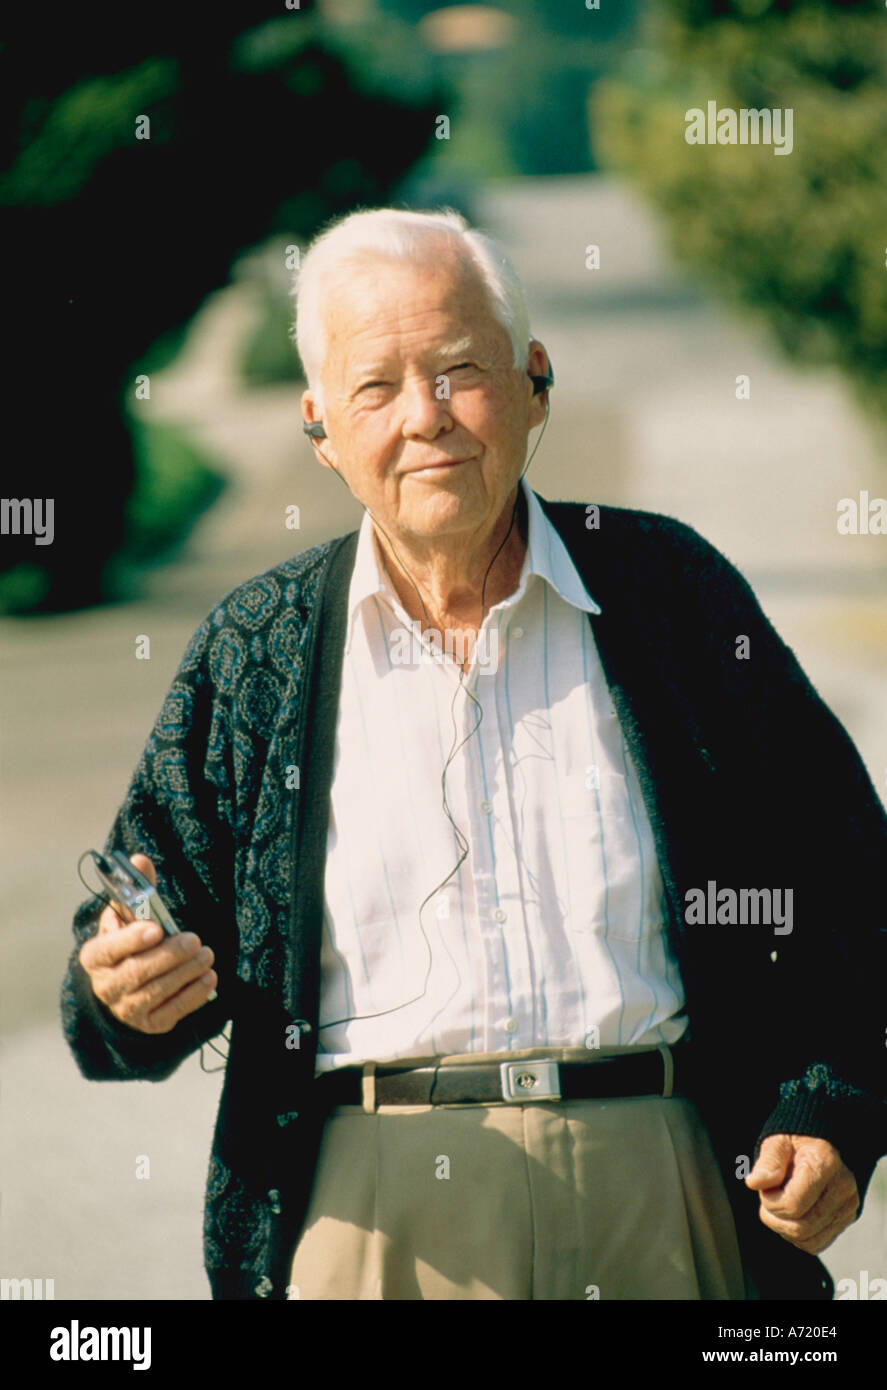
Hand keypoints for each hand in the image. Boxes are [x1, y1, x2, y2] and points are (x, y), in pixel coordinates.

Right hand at [79, 853, 217, 1033]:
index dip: (131, 939)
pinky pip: (172, 1011)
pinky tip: (209, 978)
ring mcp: (127, 1009)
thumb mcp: (129, 917)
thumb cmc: (131, 943)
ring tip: (207, 955)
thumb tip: (140, 859)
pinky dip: (193, 995)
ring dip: (185, 973)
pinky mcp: (150, 1023)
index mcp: (96, 956)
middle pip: (136, 972)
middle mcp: (107, 986)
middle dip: (168, 956)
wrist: (129, 988)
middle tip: (194, 940)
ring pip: (156, 992)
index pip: (108, 949)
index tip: (156, 928)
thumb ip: (136, 888)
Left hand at [745, 1134, 858, 1253]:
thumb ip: (768, 1162)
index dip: (770, 1201)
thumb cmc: (795, 1141)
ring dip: (783, 1227)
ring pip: (807, 1240)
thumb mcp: (777, 1140)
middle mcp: (842, 1188)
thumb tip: (755, 1183)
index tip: (765, 1185)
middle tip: (769, 1196)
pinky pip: (816, 1243)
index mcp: (825, 1164)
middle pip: (800, 1227)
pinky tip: (791, 1214)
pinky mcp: (845, 1218)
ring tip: (779, 1203)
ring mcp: (847, 1206)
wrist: (819, 1143)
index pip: (793, 1205)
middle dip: (774, 1217)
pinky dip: (797, 1236)